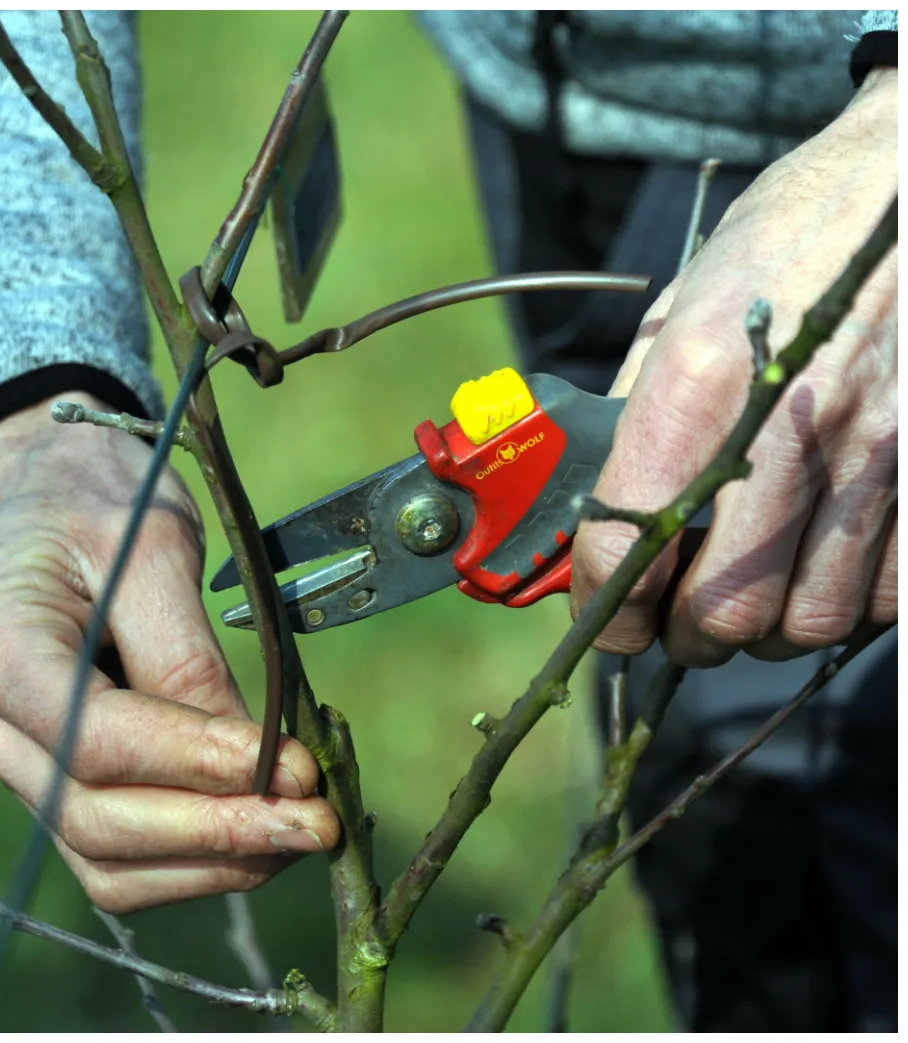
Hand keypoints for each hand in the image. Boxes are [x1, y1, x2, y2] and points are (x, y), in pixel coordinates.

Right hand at [0, 391, 340, 912]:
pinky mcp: (47, 781)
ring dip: (209, 862)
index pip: (94, 738)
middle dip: (216, 832)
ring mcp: (8, 761)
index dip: (197, 763)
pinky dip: (189, 860)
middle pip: (93, 817)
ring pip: (102, 860)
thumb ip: (188, 655)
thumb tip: (255, 760)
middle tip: (317, 821)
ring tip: (299, 831)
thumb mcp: (151, 545)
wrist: (43, 488)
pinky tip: (256, 835)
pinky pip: (111, 855)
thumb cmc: (95, 499)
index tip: (293, 768)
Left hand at [572, 70, 897, 667]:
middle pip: (723, 610)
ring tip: (749, 599)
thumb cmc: (786, 243)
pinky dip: (844, 606)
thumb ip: (637, 416)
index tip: (608, 619)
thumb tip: (598, 509)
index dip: (606, 607)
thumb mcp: (680, 310)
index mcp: (700, 378)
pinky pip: (887, 597)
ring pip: (808, 622)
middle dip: (682, 636)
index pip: (629, 540)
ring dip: (763, 632)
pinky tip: (821, 569)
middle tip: (674, 621)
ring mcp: (880, 451)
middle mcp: (792, 425)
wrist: (905, 182)